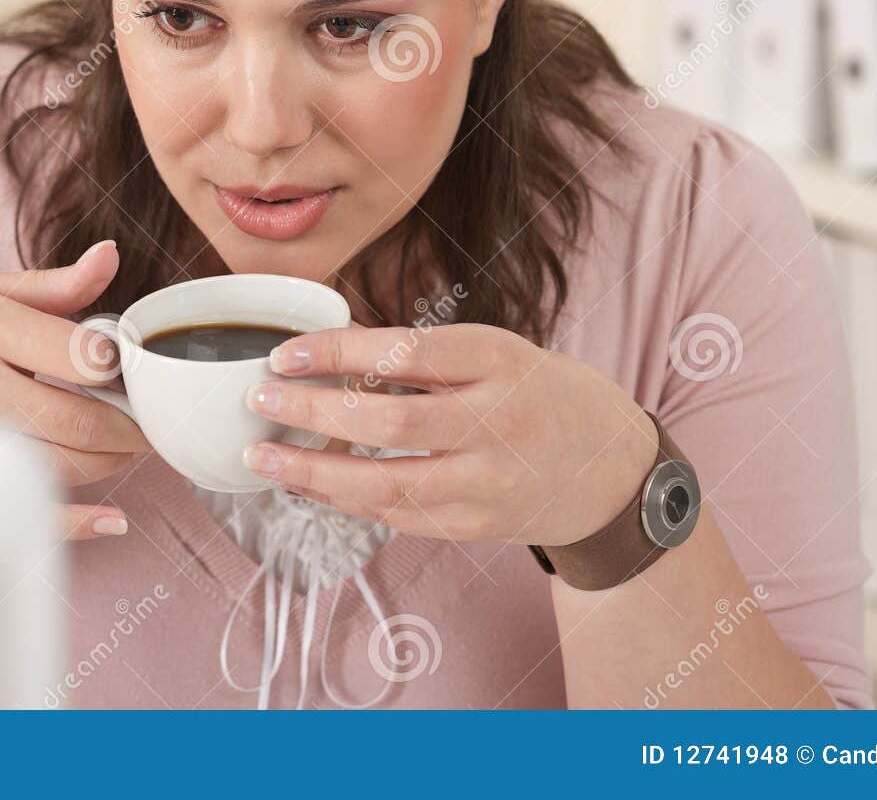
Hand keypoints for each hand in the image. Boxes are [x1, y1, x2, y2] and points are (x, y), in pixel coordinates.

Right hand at [0, 240, 148, 540]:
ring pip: (61, 466)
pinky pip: (24, 511)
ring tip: (120, 447)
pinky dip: (77, 522)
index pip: (82, 354)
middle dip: (132, 428)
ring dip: (110, 463)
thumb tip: (110, 256)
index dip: (124, 369)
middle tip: (151, 424)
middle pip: (80, 420)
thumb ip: (52, 286)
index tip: (139, 374)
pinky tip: (110, 518)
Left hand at [240, 322, 657, 544]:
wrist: (616, 471)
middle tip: (260, 400)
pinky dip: (347, 502)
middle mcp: (496, 421)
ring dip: (314, 473)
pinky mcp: (479, 526)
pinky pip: (399, 516)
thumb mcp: (500, 352)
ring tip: (263, 459)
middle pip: (389, 421)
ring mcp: (488, 482)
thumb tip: (332, 350)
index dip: (336, 352)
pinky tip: (310, 486)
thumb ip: (425, 356)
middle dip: (312, 412)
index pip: (404, 352)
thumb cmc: (545, 395)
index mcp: (499, 360)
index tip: (284, 353)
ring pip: (386, 484)